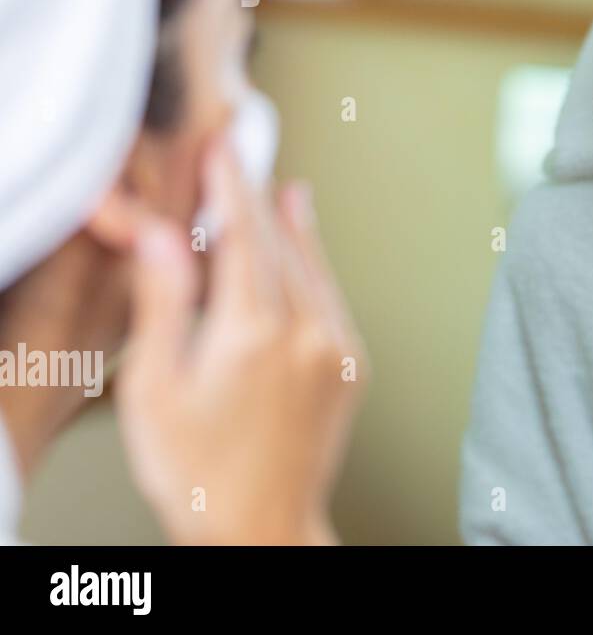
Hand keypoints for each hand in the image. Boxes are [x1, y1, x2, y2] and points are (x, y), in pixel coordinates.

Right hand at [115, 140, 366, 544]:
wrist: (263, 528)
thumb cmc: (199, 474)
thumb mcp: (156, 391)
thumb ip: (164, 306)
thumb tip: (162, 236)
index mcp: (253, 333)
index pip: (241, 237)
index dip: (230, 186)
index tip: (223, 148)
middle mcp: (306, 333)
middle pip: (279, 245)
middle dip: (257, 197)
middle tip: (245, 155)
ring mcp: (336, 348)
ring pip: (314, 268)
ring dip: (296, 226)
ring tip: (287, 190)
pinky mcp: (352, 366)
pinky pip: (333, 299)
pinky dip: (318, 267)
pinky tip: (308, 252)